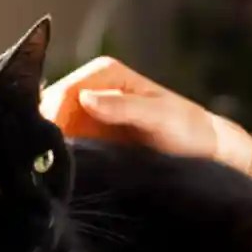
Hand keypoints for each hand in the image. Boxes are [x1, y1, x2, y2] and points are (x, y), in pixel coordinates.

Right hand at [39, 57, 251, 181]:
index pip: (63, 91)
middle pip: (50, 109)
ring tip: (52, 176)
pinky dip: (58, 160)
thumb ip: (125, 106)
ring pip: (52, 129)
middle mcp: (90, 88)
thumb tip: (86, 97)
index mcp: (103, 73)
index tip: (51, 148)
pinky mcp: (87, 137)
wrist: (206, 153)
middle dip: (46, 134)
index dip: (53, 117)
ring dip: (49, 150)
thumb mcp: (160, 117)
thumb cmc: (188, 130)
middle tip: (45, 167)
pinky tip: (59, 177)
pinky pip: (62, 146)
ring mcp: (86, 114)